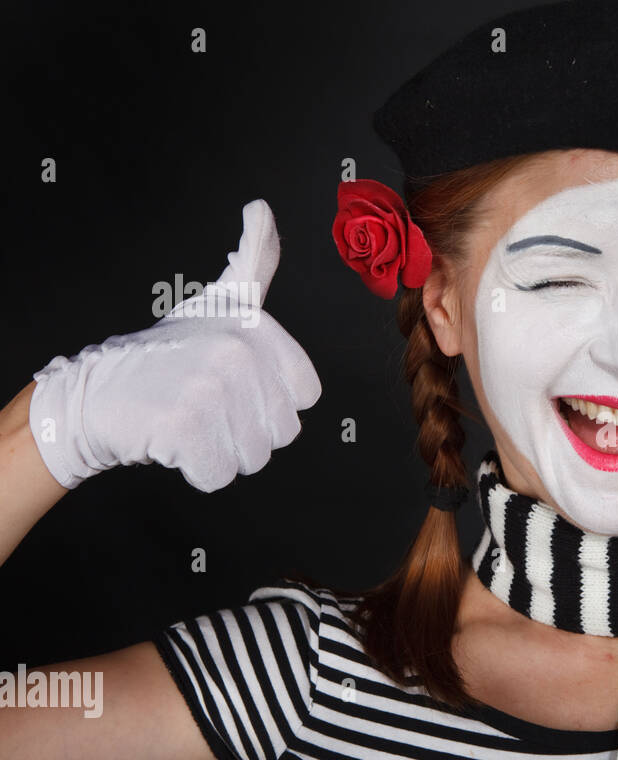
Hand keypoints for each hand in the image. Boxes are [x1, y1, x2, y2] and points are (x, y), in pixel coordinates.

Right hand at [28, 200, 321, 492]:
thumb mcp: (219, 301)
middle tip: (206, 405)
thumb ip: (255, 260)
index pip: (307, 396)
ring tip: (189, 419)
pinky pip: (219, 475)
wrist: (94, 393)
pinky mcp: (184, 426)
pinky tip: (172, 440)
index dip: (272, 401)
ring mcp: (212, 389)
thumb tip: (261, 208)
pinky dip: (196, 470)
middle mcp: (239, 354)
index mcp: (258, 331)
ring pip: (253, 457)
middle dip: (246, 430)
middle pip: (282, 432)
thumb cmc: (164, 354)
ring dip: (221, 451)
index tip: (235, 385)